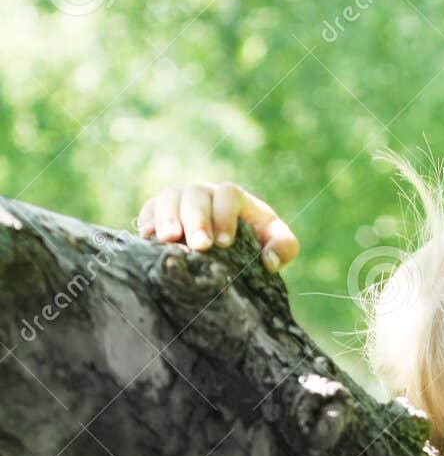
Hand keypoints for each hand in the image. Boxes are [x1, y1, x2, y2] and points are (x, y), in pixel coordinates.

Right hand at [136, 181, 298, 273]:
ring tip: (170, 240)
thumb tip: (268, 261)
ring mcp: (181, 200)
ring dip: (168, 216)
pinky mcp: (160, 213)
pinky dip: (147, 221)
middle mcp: (205, 194)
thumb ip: (283, 248)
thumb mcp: (278, 245)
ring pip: (169, 197)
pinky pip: (149, 209)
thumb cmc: (258, 245)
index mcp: (233, 198)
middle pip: (195, 194)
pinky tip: (148, 239)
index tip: (225, 243)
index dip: (224, 215)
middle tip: (199, 245)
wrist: (233, 251)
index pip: (227, 195)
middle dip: (196, 218)